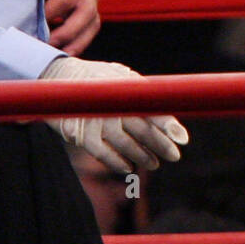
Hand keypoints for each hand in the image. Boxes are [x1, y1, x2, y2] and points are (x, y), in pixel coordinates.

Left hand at [25, 0, 99, 53]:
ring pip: (93, 20)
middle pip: (87, 11)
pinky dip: (78, 38)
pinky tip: (63, 49)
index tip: (29, 26)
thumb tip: (22, 23)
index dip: (48, 17)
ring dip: (76, 41)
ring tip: (56, 54)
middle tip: (45, 47)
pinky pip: (89, 22)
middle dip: (66, 33)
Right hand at [41, 56, 189, 175]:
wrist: (61, 78)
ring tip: (154, 164)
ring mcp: (97, 120)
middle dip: (161, 145)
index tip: (183, 139)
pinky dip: (116, 162)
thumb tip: (168, 107)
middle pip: (143, 130)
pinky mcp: (82, 134)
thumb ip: (141, 91)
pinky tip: (128, 167)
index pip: (152, 108)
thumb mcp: (121, 76)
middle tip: (174, 156)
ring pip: (126, 144)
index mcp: (126, 87)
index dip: (169, 125)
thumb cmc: (100, 78)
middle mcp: (113, 104)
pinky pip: (103, 153)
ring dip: (142, 157)